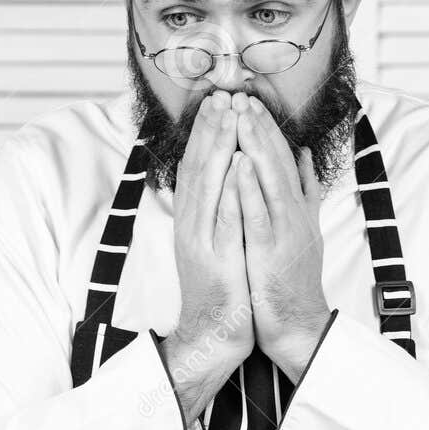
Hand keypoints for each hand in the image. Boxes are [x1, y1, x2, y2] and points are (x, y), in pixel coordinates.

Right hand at [160, 90, 253, 423]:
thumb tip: (227, 177)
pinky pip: (223, 221)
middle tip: (220, 95)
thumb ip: (220, 209)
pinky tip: (236, 168)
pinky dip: (228, 193)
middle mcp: (192, 226)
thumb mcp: (218, 241)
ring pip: (207, 188)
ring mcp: (202, 242)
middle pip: (198, 169)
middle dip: (210, 130)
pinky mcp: (217, 260)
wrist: (212, 334)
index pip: (197, 167)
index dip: (206, 133)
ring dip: (216, 150)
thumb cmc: (221, 288)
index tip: (217, 101)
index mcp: (194, 220)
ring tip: (226, 118)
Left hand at [234, 92, 331, 379]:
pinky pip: (259, 215)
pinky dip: (251, 188)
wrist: (299, 326)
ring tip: (243, 115)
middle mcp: (295, 215)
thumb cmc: (291, 280)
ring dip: (257, 146)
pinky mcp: (271, 252)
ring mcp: (285, 232)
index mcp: (297, 210)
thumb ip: (302, 193)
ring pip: (271, 180)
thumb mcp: (301, 230)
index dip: (268, 129)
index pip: (283, 160)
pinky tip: (240, 164)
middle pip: (279, 163)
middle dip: (261, 127)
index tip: (251, 101)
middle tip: (243, 94)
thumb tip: (301, 156)